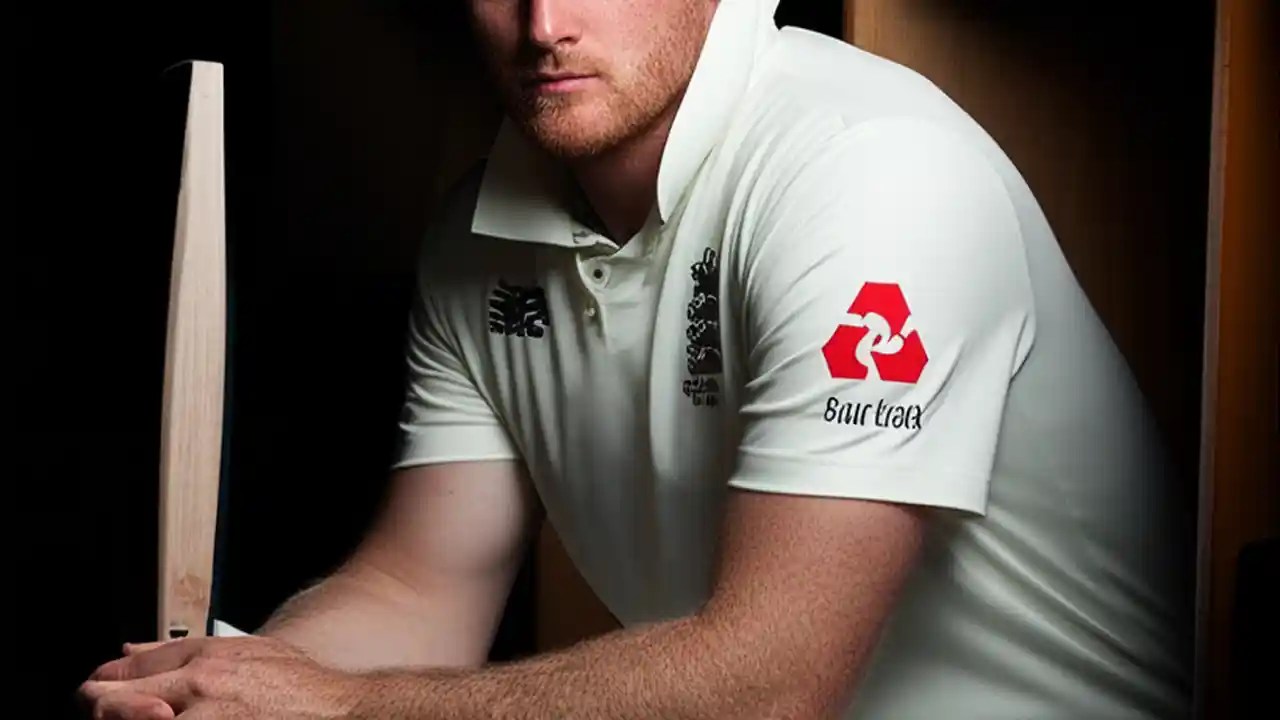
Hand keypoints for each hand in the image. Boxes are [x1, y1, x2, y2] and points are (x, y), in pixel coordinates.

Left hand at [78, 636, 365, 718]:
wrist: (341, 710)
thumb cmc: (298, 687)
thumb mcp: (242, 652)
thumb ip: (179, 652)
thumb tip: (126, 651)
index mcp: (202, 657)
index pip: (120, 671)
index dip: (96, 692)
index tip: (92, 703)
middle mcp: (198, 683)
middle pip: (107, 700)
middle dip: (97, 711)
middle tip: (101, 717)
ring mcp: (207, 716)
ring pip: (129, 719)